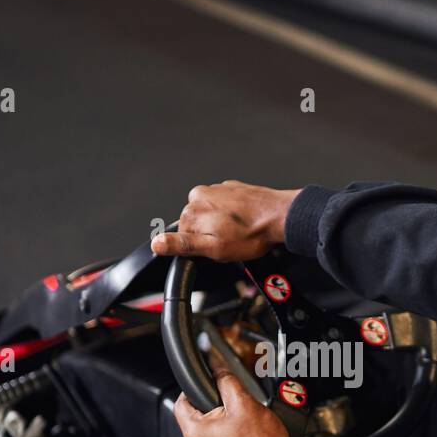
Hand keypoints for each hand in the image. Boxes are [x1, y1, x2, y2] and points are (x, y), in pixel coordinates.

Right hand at [151, 181, 301, 262]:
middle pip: (196, 224)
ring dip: (221, 225)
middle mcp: (200, 196)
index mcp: (192, 211)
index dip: (200, 247)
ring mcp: (217, 189)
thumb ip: (182, 245)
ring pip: (211, 214)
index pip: (183, 236)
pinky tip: (245, 223)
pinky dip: (233, 215)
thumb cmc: (252, 233)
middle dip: (210, 235)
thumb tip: (157, 244)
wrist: (280, 216)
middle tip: (230, 242)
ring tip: (240, 232)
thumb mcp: (214, 248)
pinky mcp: (232, 188)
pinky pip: (225, 206)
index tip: (215, 249)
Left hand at [174, 366, 301, 436]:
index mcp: (194, 433)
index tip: (205, 385)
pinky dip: (226, 435)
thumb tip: (217, 368)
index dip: (192, 390)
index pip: (180, 403)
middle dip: (211, 407)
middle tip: (231, 404)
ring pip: (207, 430)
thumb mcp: (243, 402)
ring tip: (240, 421)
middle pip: (195, 417)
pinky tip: (243, 434)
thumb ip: (226, 381)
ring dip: (220, 421)